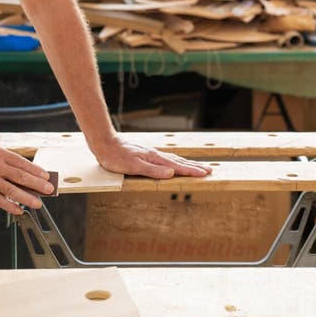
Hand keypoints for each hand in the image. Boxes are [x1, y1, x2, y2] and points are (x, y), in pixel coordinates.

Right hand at [0, 139, 56, 215]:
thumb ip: (2, 157)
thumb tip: (18, 169)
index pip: (22, 163)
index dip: (35, 170)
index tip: (45, 176)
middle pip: (21, 176)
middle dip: (37, 184)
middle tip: (49, 190)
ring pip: (12, 190)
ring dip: (27, 198)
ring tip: (37, 203)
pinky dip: (9, 206)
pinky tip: (18, 210)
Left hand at [91, 135, 212, 179]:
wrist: (105, 143)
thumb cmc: (116, 157)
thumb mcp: (133, 166)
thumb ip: (153, 171)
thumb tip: (171, 173)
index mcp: (155, 159)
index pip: (178, 167)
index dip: (192, 171)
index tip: (205, 173)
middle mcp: (156, 155)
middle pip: (179, 162)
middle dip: (195, 167)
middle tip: (209, 170)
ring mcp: (152, 154)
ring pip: (174, 160)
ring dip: (187, 164)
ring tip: (198, 167)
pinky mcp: (147, 154)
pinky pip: (167, 159)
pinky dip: (176, 162)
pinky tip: (175, 164)